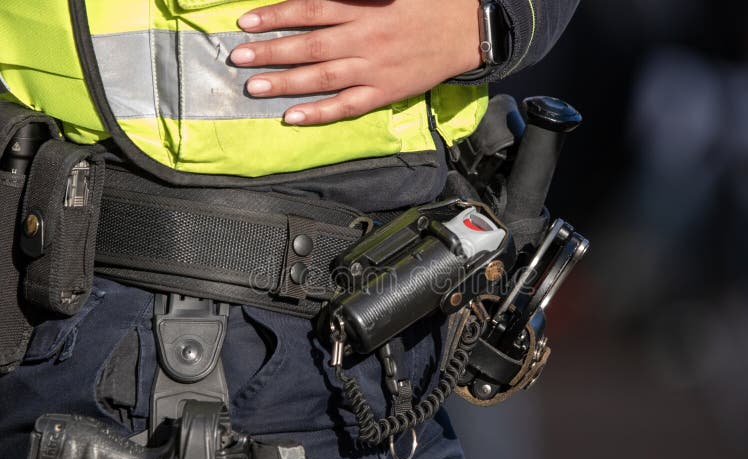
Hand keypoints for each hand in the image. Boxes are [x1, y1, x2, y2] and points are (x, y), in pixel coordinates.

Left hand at [230, 0, 481, 125]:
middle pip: (309, 45)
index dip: (276, 15)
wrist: (468, 30)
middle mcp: (364, 38)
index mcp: (365, 7)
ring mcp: (374, 69)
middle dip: (270, 51)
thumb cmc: (429, 2)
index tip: (245, 21)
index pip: (311, 9)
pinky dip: (319, 113)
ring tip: (254, 88)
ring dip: (286, 82)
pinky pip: (348, 106)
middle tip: (239, 58)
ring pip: (322, 77)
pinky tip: (293, 117)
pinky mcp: (385, 93)